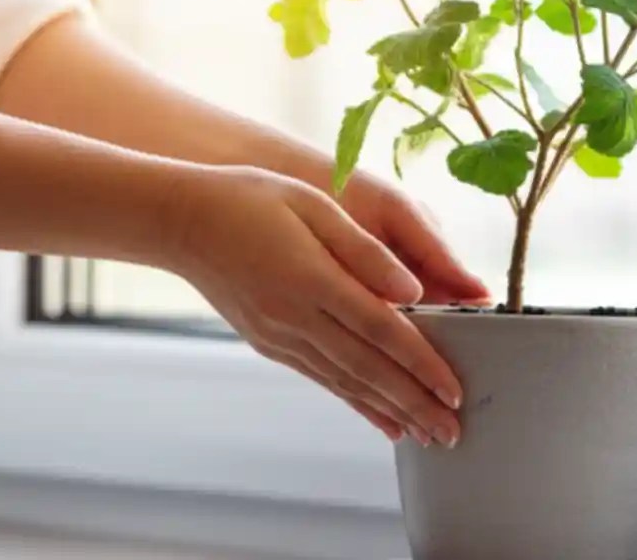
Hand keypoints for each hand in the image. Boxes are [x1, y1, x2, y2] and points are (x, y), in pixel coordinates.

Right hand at [167, 166, 463, 445]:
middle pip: (368, 369)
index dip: (421, 364)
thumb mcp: (314, 206)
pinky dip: (355, 402)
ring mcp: (279, 336)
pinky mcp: (268, 343)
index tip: (454, 391)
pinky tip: (381, 419)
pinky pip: (321, 379)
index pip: (381, 330)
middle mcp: (295, 317)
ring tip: (426, 437)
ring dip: (390, 413)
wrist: (182, 221)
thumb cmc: (252, 199)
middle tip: (452, 435)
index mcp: (312, 279)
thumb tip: (412, 289)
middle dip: (414, 405)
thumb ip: (364, 251)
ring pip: (345, 382)